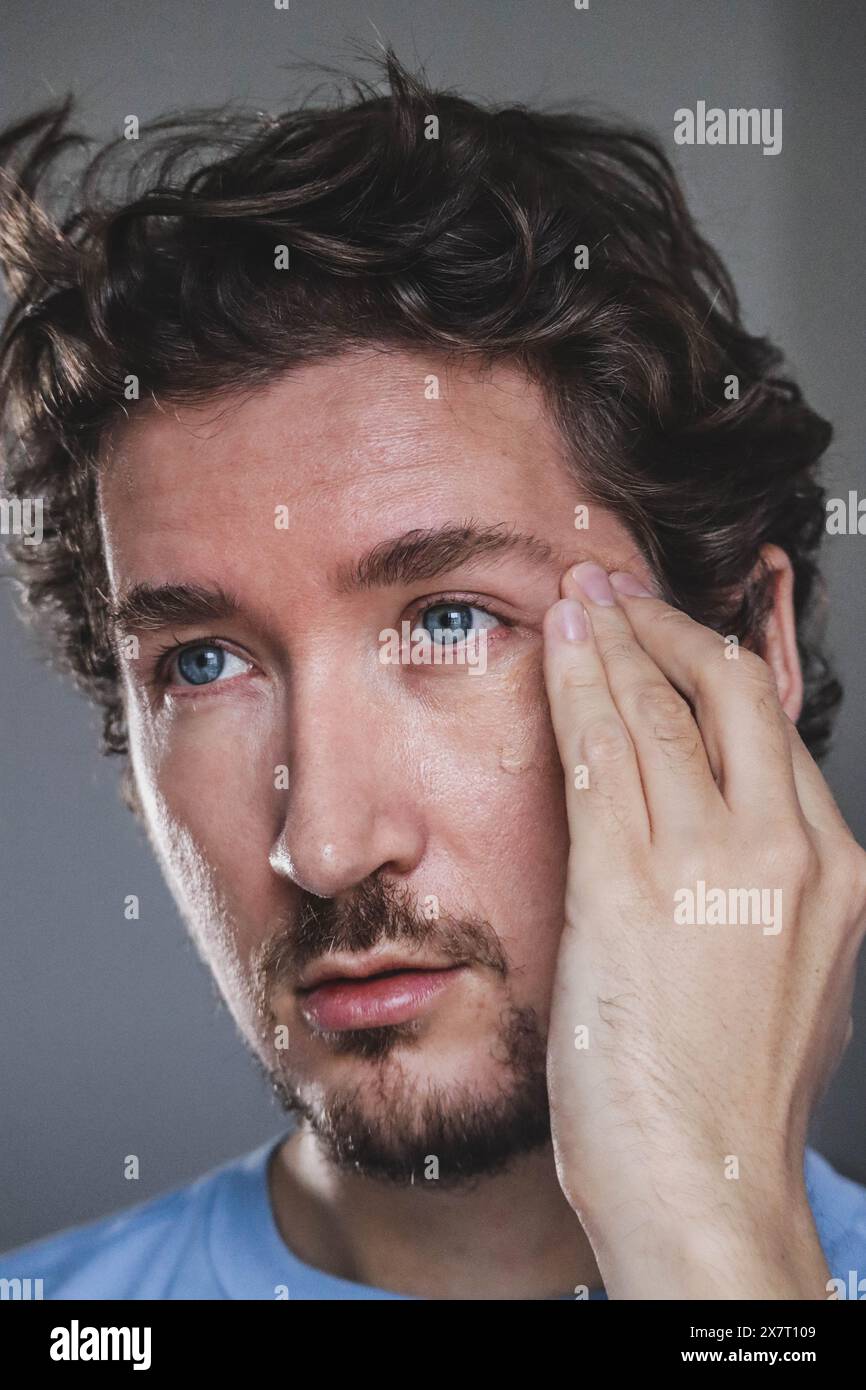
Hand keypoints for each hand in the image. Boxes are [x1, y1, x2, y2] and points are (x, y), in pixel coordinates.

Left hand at [542, 561, 865, 1298]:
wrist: (703, 1184)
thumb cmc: (727, 1095)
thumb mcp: (783, 973)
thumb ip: (766, 890)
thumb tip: (723, 828)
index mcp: (836, 871)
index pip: (773, 731)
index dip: (714, 666)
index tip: (673, 634)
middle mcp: (789, 851)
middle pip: (732, 693)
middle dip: (668, 626)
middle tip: (620, 589)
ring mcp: (714, 865)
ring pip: (660, 710)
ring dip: (612, 640)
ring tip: (578, 596)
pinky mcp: (634, 887)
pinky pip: (603, 756)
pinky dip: (578, 688)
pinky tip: (558, 650)